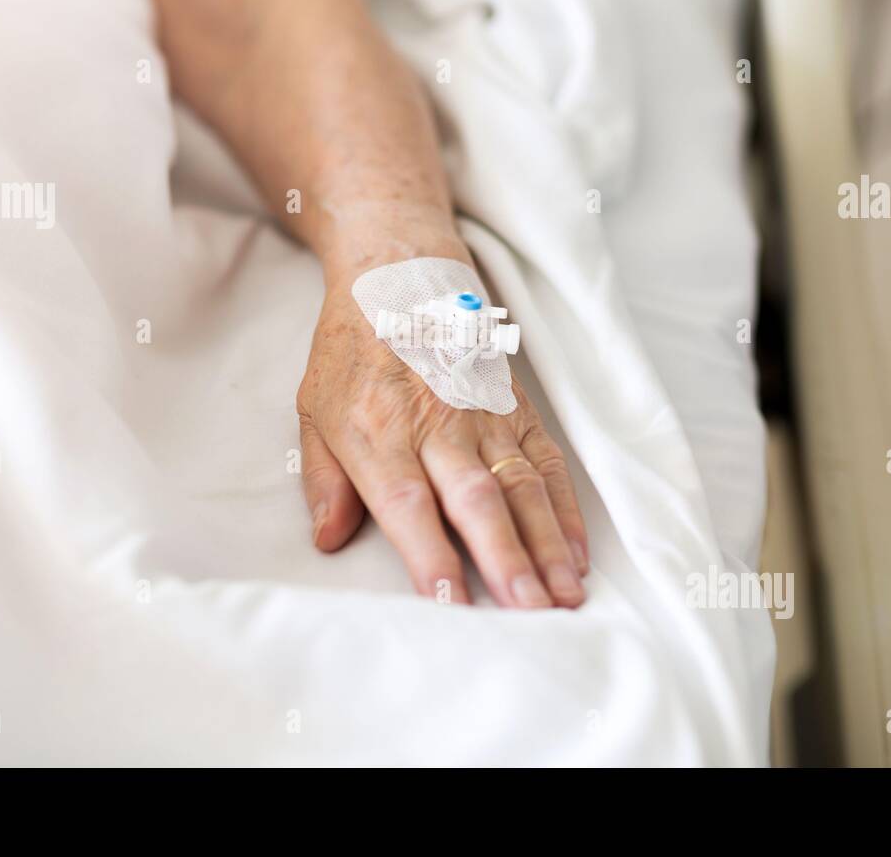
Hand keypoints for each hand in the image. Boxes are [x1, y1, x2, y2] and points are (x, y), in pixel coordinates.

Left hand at [296, 262, 589, 608]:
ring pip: (523, 486)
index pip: (408, 504)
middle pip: (477, 499)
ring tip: (563, 596)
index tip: (449, 603)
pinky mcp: (516, 409)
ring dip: (546, 545)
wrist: (400, 278)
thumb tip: (329, 540)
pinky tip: (577, 554)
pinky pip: (547, 464)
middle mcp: (436, 424)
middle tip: (529, 612)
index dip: (430, 556)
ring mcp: (484, 415)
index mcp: (378, 430)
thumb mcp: (313, 410)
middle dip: (506, 560)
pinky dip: (566, 511)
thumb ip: (324, 480)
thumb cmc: (351, 353)